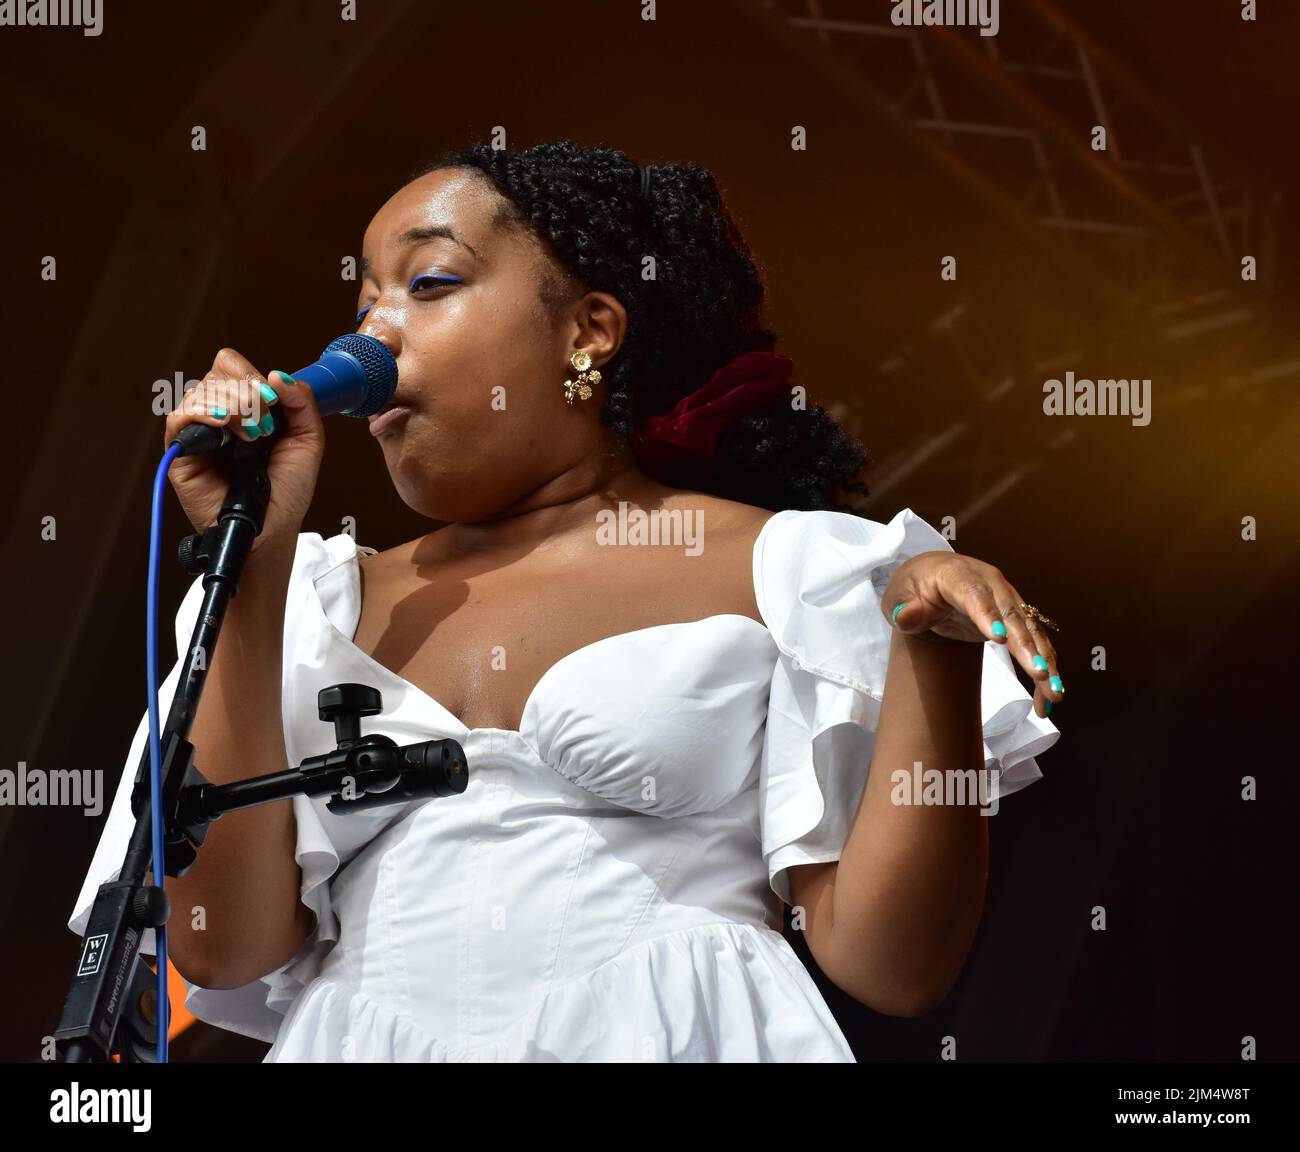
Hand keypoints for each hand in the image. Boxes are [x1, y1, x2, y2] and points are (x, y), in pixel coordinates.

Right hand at [164, 348, 325, 553]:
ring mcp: (199, 432)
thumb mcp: (308, 441)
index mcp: (246, 407)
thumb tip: (278, 375)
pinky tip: (223, 426)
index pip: (232, 366)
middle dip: (246, 394)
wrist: (272, 528)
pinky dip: (202, 414)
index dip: (251, 376)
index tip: (273, 401)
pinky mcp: (182, 452)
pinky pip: (179, 418)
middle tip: (264, 425)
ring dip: (231, 407)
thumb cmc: (287, 490)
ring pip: (199, 392)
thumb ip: (301, 403)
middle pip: (216, 374)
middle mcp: (219, 415)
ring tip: (250, 437)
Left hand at [880, 551, 1062, 718]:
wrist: (933, 578)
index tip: (998, 640)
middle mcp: (990, 584)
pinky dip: (1043, 670)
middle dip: (1027, 646)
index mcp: (958, 575)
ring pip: (1031, 632)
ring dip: (1044, 662)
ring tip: (1053, 695)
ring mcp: (1007, 600)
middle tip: (1039, 674)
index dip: (986, 615)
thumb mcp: (898, 596)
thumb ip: (902, 607)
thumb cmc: (914, 589)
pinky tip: (1047, 699)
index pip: (973, 595)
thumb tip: (906, 616)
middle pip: (1012, 615)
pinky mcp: (1016, 619)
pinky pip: (1034, 644)